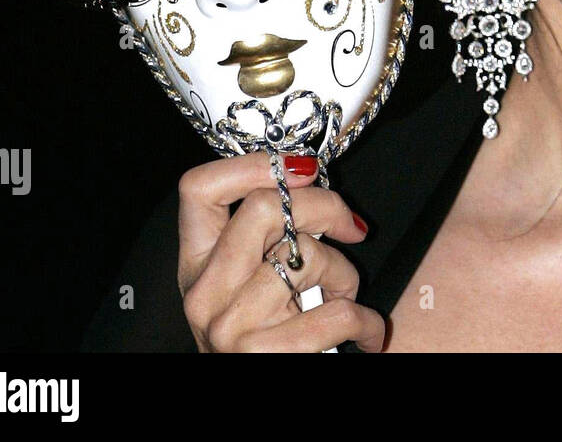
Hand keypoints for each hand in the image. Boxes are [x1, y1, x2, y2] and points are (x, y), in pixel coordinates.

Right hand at [177, 152, 383, 351]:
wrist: (257, 396)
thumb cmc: (267, 341)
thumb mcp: (248, 285)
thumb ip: (264, 237)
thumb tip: (306, 177)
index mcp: (195, 265)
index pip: (198, 188)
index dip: (255, 164)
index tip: (304, 170)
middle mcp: (203, 292)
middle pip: (266, 206)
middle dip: (325, 206)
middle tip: (349, 228)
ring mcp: (228, 325)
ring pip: (308, 256)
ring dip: (346, 276)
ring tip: (345, 298)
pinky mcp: (262, 354)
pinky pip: (338, 312)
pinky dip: (366, 322)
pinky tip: (366, 334)